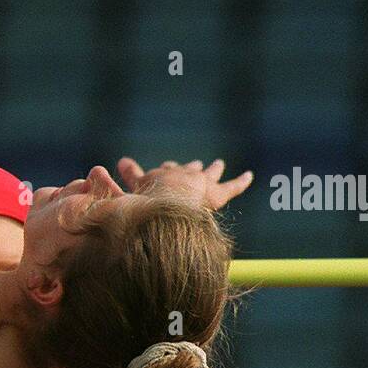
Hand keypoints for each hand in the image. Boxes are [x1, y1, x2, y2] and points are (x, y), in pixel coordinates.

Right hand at [116, 157, 253, 210]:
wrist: (168, 204)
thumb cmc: (148, 204)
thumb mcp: (132, 193)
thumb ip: (124, 179)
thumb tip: (118, 162)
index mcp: (160, 177)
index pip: (158, 172)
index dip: (155, 171)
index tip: (150, 166)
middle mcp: (181, 174)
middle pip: (185, 169)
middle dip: (187, 167)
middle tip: (192, 163)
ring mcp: (200, 182)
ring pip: (208, 172)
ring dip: (213, 168)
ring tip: (217, 163)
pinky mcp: (216, 194)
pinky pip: (232, 187)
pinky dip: (241, 181)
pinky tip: (250, 175)